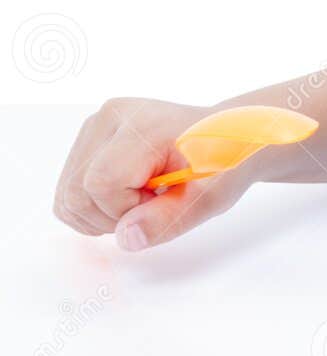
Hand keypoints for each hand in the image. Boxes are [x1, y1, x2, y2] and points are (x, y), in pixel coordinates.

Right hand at [53, 97, 253, 250]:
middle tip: (155, 201)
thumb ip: (168, 219)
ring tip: (145, 195)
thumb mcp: (210, 198)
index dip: (126, 209)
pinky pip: (69, 189)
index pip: (101, 184)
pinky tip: (130, 192)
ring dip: (102, 211)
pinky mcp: (90, 138)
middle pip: (76, 191)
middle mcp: (111, 117)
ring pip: (67, 194)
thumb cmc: (224, 163)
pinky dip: (94, 204)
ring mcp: (96, 125)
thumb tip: (125, 237)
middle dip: (113, 214)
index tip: (163, 200)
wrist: (230, 138)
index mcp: (145, 125)